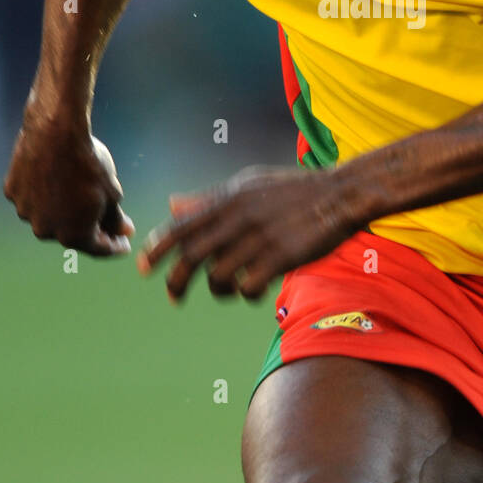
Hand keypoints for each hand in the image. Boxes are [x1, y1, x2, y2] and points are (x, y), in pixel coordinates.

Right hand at [4, 116, 134, 256]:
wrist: (56, 132)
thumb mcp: (112, 193)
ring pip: (48, 215)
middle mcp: (45, 230)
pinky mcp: (12, 191)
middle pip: (71, 233)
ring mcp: (26, 211)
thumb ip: (116, 218)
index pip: (98, 248)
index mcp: (73, 235)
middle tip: (103, 218)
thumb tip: (123, 232)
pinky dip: (42, 193)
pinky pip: (31, 197)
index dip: (114, 246)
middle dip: (88, 227)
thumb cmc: (89, 163)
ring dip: (62, 209)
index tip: (123, 242)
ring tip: (75, 191)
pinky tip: (54, 178)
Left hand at [137, 165, 357, 302]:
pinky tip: (253, 290)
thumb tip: (172, 206)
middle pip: (191, 255)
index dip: (157, 248)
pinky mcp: (281, 257)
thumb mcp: (247, 185)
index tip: (143, 267)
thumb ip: (209, 199)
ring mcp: (260, 237)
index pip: (180, 226)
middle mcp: (239, 216)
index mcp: (228, 198)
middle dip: (175, 281)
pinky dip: (245, 294)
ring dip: (217, 290)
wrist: (340, 195)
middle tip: (173, 296)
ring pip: (219, 275)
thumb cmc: (292, 190)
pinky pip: (249, 287)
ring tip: (226, 289)